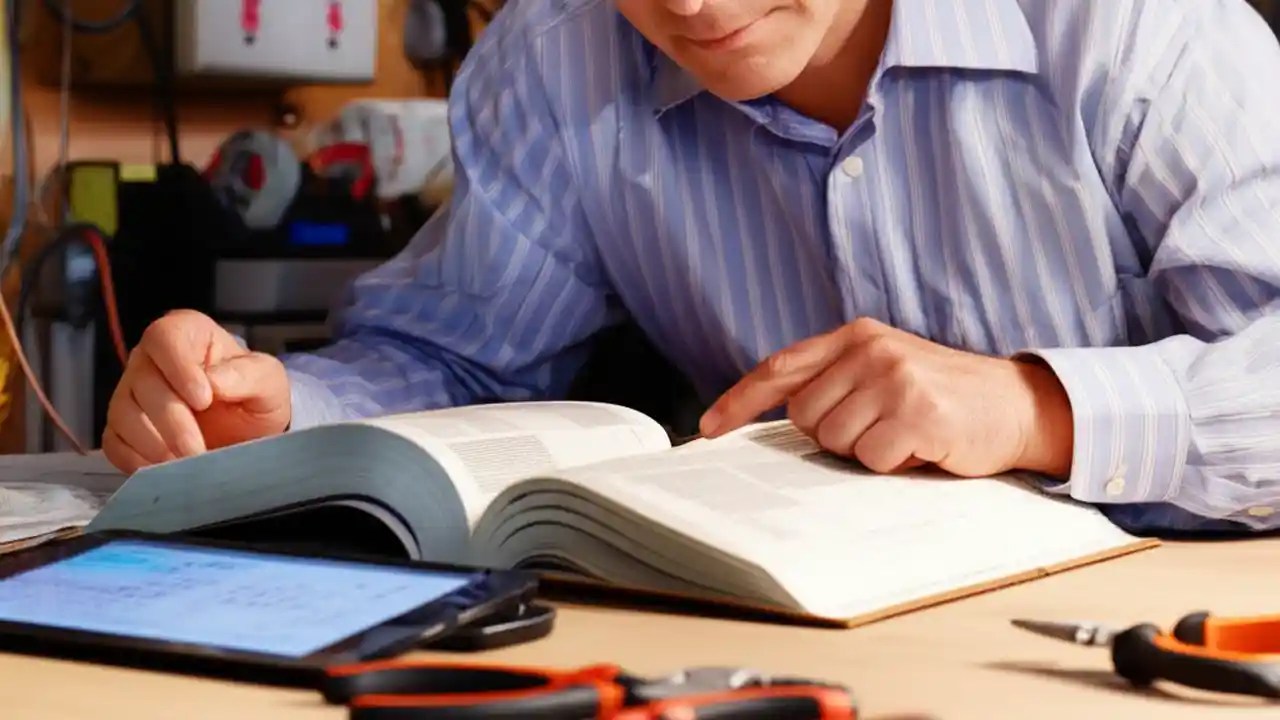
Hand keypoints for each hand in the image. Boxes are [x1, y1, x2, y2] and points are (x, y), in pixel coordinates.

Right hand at [102, 310, 291, 473]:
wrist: (247, 429)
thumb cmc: (254, 394)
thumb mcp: (267, 381)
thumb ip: (248, 375)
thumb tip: (214, 381)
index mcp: (187, 333)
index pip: (165, 338)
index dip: (178, 368)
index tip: (203, 400)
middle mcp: (151, 358)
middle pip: (143, 382)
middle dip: (171, 421)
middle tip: (196, 449)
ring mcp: (131, 392)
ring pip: (123, 413)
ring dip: (152, 444)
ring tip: (184, 463)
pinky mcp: (123, 427)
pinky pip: (114, 442)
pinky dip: (134, 459)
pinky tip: (163, 470)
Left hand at [698, 318, 1073, 477]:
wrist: (1017, 404)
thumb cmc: (943, 395)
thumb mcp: (885, 369)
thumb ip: (836, 380)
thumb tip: (786, 414)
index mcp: (855, 336)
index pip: (780, 368)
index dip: (739, 400)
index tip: (709, 428)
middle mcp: (870, 349)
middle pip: (805, 417)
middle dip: (835, 435)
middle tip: (879, 427)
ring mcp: (893, 377)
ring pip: (835, 441)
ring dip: (867, 450)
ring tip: (903, 433)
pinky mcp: (917, 411)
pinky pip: (872, 459)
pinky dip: (894, 464)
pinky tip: (922, 445)